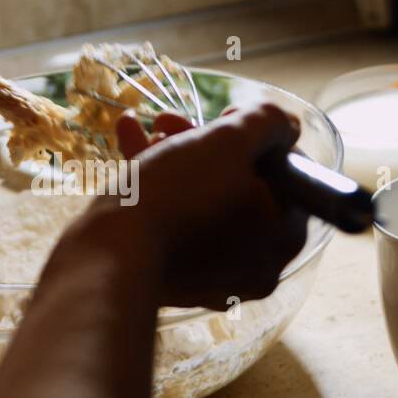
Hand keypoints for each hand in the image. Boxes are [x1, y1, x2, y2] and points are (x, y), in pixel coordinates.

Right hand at [94, 104, 308, 309]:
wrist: (111, 256)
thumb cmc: (177, 196)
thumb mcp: (229, 140)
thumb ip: (268, 123)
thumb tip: (286, 126)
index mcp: (284, 234)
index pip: (285, 173)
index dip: (256, 137)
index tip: (223, 117)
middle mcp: (259, 263)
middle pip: (240, 186)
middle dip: (205, 144)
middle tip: (174, 121)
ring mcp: (218, 277)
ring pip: (204, 202)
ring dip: (177, 158)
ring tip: (148, 130)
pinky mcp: (179, 280)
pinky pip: (180, 225)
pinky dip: (162, 190)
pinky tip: (132, 147)